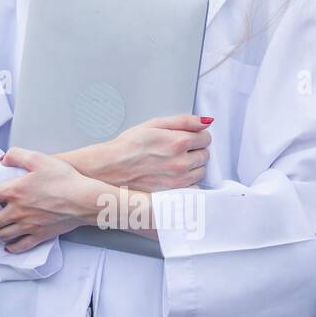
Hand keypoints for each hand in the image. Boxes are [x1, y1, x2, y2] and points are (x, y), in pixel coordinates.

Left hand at [0, 147, 111, 253]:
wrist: (85, 199)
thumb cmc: (64, 178)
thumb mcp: (39, 158)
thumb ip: (17, 155)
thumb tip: (3, 158)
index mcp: (13, 191)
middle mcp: (17, 211)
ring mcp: (29, 225)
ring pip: (2, 235)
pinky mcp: (41, 234)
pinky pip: (22, 245)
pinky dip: (12, 248)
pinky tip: (7, 249)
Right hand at [60, 114, 211, 191]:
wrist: (109, 169)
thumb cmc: (127, 146)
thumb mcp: (153, 124)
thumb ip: (183, 121)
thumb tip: (206, 121)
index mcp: (179, 142)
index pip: (206, 137)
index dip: (196, 136)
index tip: (186, 138)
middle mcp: (182, 163)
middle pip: (205, 155)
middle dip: (195, 151)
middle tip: (176, 150)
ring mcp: (179, 181)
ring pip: (200, 172)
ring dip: (192, 167)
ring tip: (172, 163)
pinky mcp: (173, 194)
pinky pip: (193, 188)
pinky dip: (187, 183)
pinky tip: (172, 177)